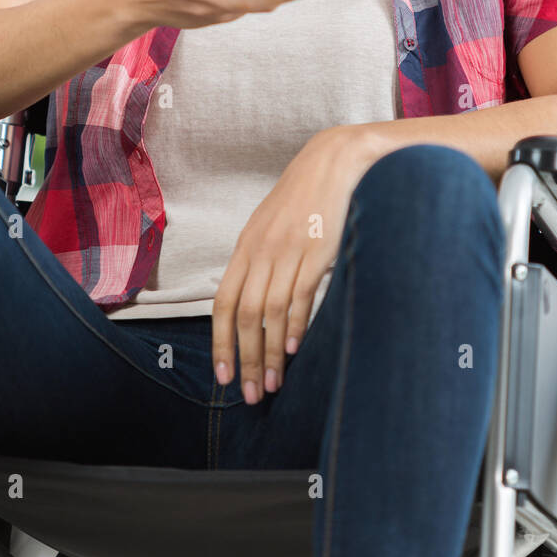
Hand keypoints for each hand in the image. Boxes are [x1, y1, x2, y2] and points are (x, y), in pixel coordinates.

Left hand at [212, 126, 375, 401]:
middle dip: (245, 359)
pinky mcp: (317, 251)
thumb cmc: (304, 198)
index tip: (223, 377)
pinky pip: (301, 296)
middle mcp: (262, 252)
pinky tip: (294, 351)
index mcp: (246, 248)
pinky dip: (295, 326)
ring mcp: (289, 251)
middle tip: (250, 394)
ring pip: (271, 313)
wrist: (335, 162)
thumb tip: (252, 305)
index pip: (223, 304)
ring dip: (270, 354)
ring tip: (273, 384)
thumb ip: (259, 261)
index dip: (221, 344)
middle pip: (245, 316)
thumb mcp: (271, 226)